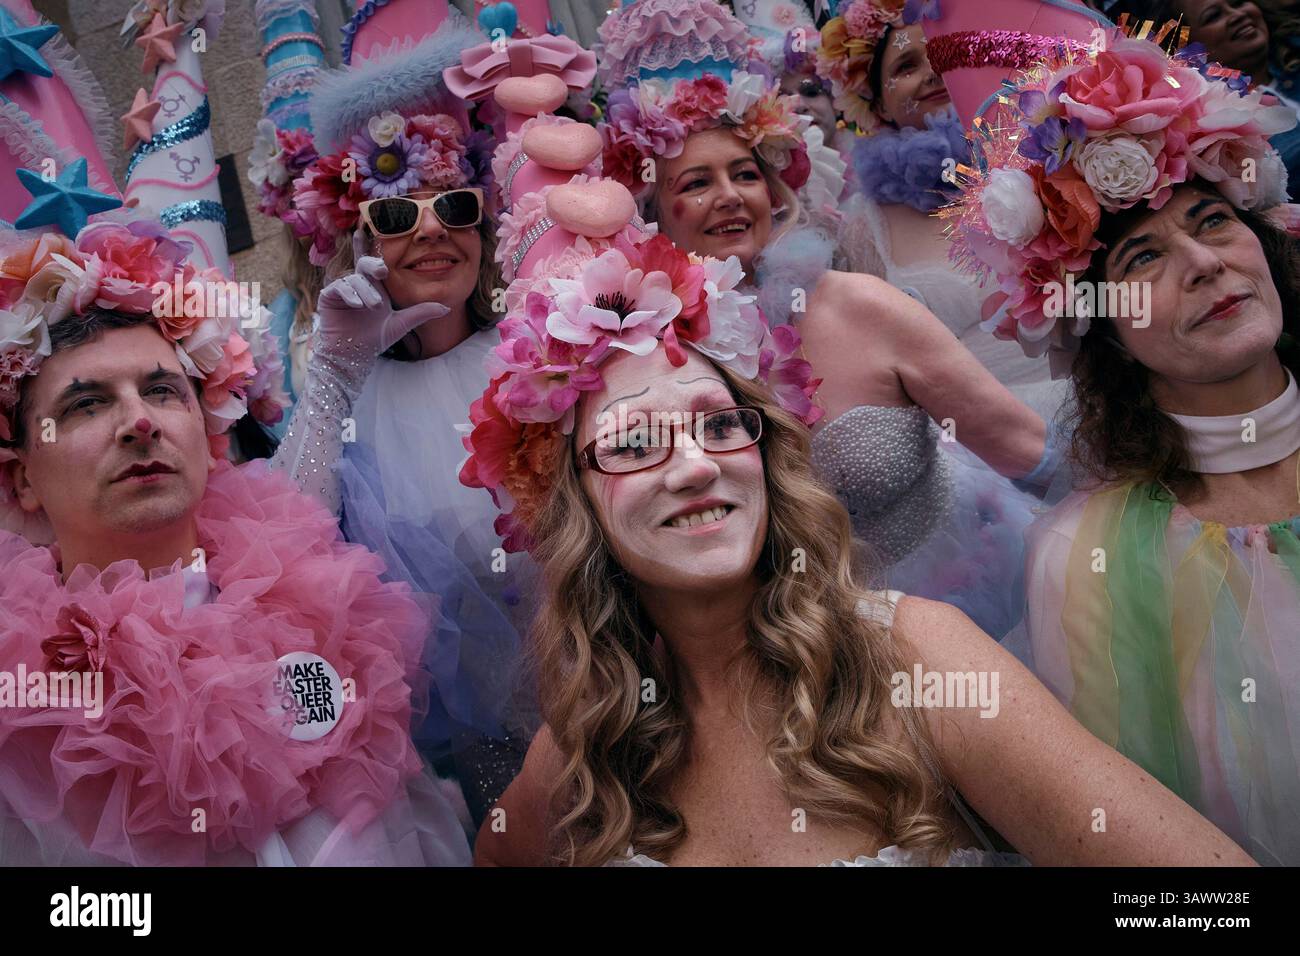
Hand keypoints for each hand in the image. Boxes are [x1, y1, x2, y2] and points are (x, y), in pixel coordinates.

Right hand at [314, 230, 449, 357]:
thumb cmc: (375, 339)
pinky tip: (356, 304)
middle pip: (365, 264)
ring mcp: (342, 289)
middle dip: (373, 265)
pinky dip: (349, 294)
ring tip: (371, 306)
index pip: (372, 263)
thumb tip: (447, 307)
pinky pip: (339, 287)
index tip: (365, 230)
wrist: (355, 355)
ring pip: (354, 278)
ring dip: (365, 291)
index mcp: (374, 286)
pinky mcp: (329, 297)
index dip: (367, 246)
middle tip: (382, 271)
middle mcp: (358, 284)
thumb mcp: (402, 323)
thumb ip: (422, 312)